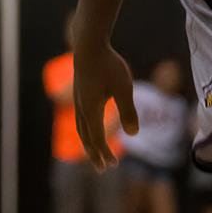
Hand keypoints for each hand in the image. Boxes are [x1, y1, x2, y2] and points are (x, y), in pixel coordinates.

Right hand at [73, 36, 138, 172]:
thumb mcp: (124, 88)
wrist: (88, 43)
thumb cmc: (108, 65)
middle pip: (85, 137)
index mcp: (91, 110)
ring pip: (81, 127)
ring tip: (94, 150)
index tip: (113, 165)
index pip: (97, 139)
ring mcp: (77, 98)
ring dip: (88, 141)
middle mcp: (81, 107)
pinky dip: (85, 128)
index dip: (105, 153)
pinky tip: (92, 123)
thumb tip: (134, 134)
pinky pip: (80, 116)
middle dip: (94, 153)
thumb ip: (129, 111)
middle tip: (102, 168)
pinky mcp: (79, 90)